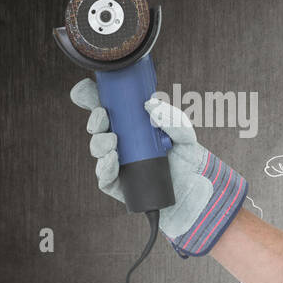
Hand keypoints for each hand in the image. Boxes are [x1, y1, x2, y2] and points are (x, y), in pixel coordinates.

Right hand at [72, 79, 247, 255]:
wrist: (195, 192)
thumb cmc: (187, 159)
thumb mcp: (186, 135)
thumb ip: (173, 118)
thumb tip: (150, 106)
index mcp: (130, 125)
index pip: (105, 107)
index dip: (90, 97)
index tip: (86, 90)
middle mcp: (120, 142)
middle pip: (97, 127)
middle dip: (95, 120)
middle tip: (104, 116)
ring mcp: (117, 163)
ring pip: (98, 150)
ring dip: (100, 143)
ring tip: (113, 141)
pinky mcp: (118, 185)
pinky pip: (104, 176)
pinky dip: (105, 167)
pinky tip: (112, 160)